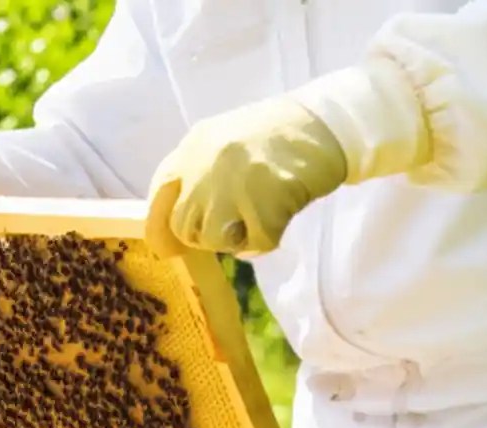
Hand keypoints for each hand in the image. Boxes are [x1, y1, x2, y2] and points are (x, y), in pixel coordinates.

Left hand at [147, 97, 347, 257]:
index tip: (168, 245)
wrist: (328, 122)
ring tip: (258, 218)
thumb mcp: (224, 140)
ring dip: (235, 239)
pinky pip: (255, 244)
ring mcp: (232, 185)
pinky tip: (280, 217)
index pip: (158, 196)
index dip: (160, 227)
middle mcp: (204, 165)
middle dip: (205, 236)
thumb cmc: (279, 134)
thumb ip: (198, 172)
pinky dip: (267, 240)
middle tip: (233, 226)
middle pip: (184, 226)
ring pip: (213, 240)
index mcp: (193, 146)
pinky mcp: (264, 204)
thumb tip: (178, 217)